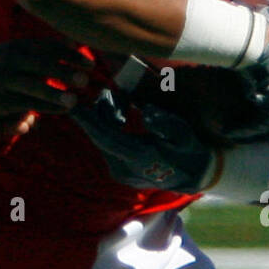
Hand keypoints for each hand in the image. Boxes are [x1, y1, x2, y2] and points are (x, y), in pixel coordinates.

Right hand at [0, 39, 92, 118]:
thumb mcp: (13, 51)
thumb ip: (40, 49)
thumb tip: (74, 43)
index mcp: (16, 46)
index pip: (47, 47)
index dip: (70, 54)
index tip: (90, 62)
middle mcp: (9, 60)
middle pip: (42, 65)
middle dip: (65, 71)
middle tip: (86, 79)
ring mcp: (3, 81)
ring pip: (33, 87)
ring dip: (55, 93)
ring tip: (74, 100)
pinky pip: (26, 104)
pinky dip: (45, 108)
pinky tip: (61, 111)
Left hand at [71, 86, 215, 191]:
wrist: (194, 175)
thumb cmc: (190, 150)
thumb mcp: (184, 134)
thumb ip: (166, 123)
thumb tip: (146, 111)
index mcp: (139, 158)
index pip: (106, 138)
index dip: (89, 122)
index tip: (73, 107)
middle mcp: (125, 169)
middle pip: (101, 137)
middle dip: (97, 114)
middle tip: (103, 93)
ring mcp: (121, 173)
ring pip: (103, 141)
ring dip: (105, 120)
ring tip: (118, 101)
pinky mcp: (121, 172)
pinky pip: (108, 147)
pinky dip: (110, 129)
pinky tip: (121, 116)